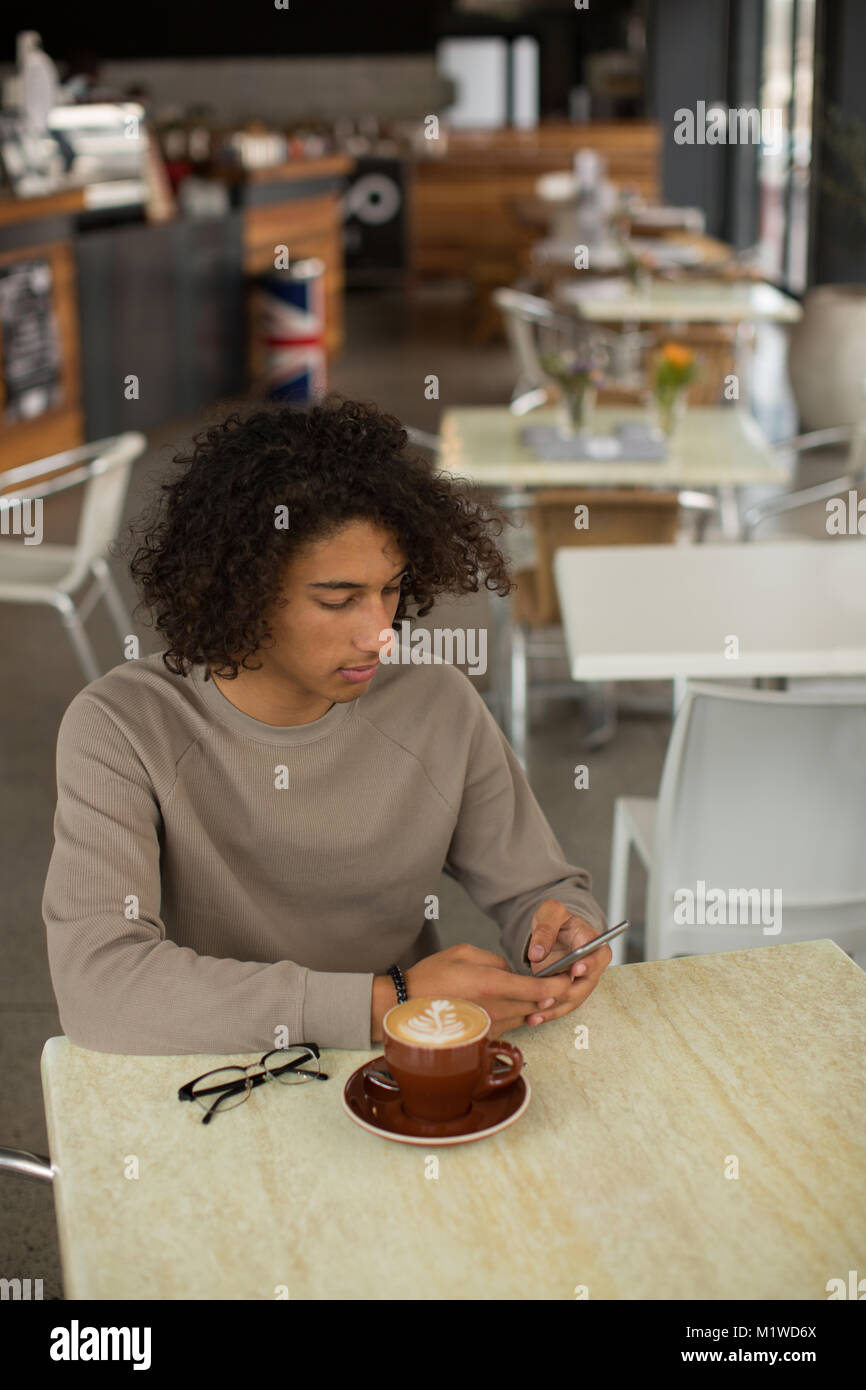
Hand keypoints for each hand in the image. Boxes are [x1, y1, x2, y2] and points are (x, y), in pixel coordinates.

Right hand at [398, 942, 576, 1036]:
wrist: (405, 1008)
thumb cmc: (431, 977)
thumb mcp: (464, 953)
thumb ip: (495, 960)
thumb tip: (512, 971)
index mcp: (492, 985)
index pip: (539, 989)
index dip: (559, 985)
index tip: (570, 978)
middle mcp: (495, 1009)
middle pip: (538, 1006)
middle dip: (553, 996)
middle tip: (563, 984)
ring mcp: (490, 1025)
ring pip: (526, 1017)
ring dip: (535, 1006)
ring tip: (539, 994)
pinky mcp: (483, 1036)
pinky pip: (510, 1025)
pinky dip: (518, 1016)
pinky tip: (514, 1006)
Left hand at [524, 899, 611, 1026]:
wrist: (552, 929)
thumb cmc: (555, 918)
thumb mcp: (550, 912)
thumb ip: (545, 929)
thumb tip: (538, 953)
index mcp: (594, 942)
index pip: (597, 956)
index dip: (588, 965)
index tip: (575, 970)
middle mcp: (592, 965)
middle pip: (586, 985)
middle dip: (567, 993)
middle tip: (548, 998)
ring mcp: (581, 981)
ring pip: (573, 1000)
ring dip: (556, 1009)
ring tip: (536, 1014)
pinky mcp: (568, 991)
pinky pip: (562, 1005)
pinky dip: (549, 1013)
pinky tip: (533, 1018)